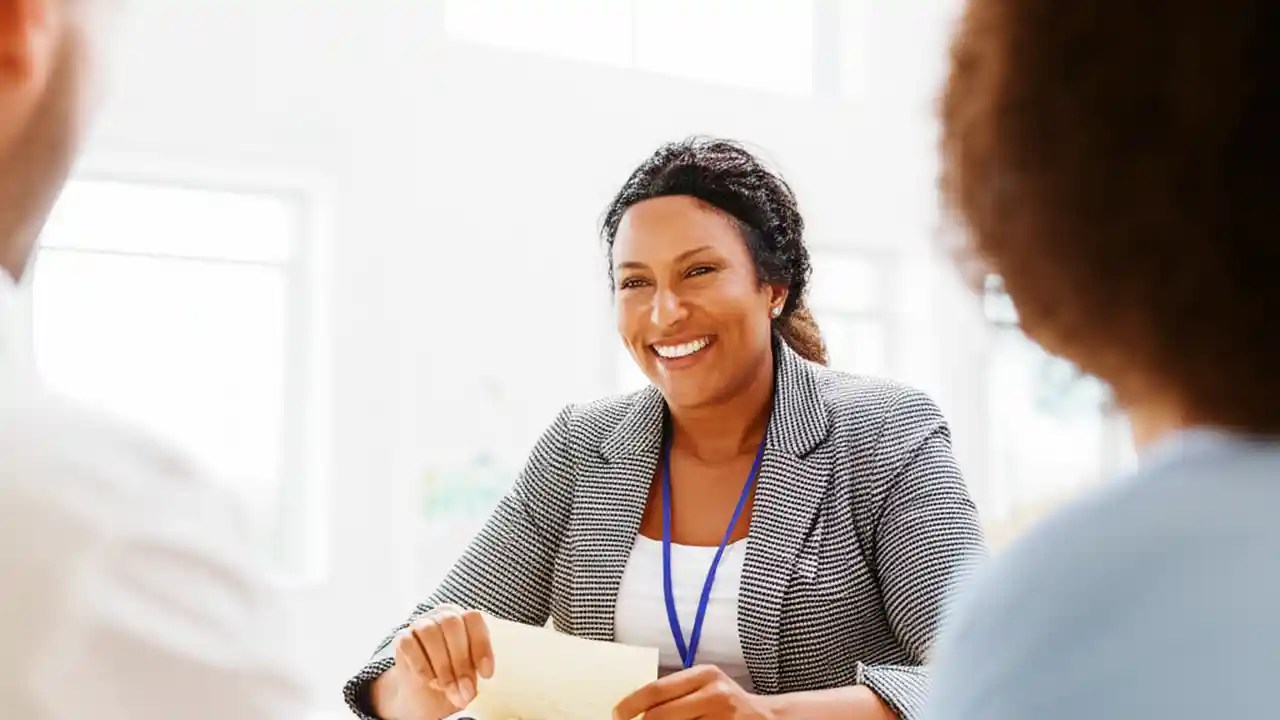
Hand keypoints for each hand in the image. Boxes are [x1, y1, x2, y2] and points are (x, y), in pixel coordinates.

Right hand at [385, 604, 494, 716]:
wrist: (426, 695)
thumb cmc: (457, 680)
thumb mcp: (472, 675)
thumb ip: (476, 672)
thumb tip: (473, 686)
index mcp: (465, 618)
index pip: (473, 618)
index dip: (481, 645)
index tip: (486, 675)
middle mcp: (442, 615)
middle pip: (451, 624)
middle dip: (461, 661)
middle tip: (466, 691)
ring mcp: (420, 624)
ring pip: (429, 632)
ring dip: (441, 665)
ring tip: (448, 689)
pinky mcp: (402, 638)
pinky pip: (409, 644)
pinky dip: (421, 665)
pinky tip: (430, 681)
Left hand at [613, 665, 775, 719]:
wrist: (769, 719)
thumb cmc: (727, 704)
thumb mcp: (705, 688)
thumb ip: (676, 694)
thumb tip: (631, 709)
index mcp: (705, 675)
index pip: (656, 689)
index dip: (630, 705)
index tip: (616, 715)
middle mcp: (715, 694)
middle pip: (661, 716)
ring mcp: (724, 719)